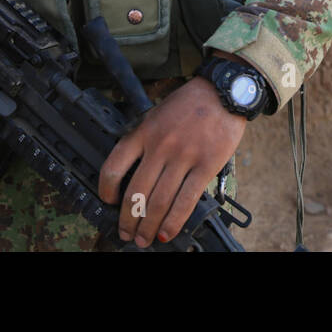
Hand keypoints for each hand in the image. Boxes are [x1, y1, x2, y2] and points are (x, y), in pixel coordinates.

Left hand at [98, 71, 246, 246]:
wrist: (224, 92)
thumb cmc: (191, 103)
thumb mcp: (158, 114)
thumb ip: (146, 140)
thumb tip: (137, 175)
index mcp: (144, 132)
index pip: (114, 166)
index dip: (106, 190)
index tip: (108, 202)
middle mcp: (160, 146)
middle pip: (136, 193)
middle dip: (128, 220)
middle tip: (126, 234)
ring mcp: (183, 156)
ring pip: (159, 201)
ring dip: (148, 227)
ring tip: (145, 239)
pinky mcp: (205, 166)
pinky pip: (186, 200)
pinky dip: (174, 221)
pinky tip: (167, 233)